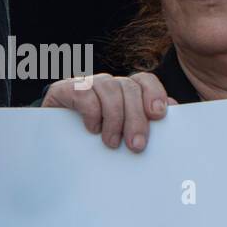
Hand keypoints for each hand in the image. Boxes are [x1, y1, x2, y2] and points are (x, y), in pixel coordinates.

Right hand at [41, 72, 175, 152]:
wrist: (53, 140)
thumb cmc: (96, 137)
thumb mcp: (123, 130)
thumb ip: (145, 120)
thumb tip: (173, 112)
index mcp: (127, 89)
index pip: (145, 81)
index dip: (154, 94)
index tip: (159, 115)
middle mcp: (110, 83)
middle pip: (130, 88)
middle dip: (136, 118)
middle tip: (137, 145)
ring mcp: (88, 84)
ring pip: (110, 89)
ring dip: (115, 118)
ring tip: (112, 142)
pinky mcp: (66, 89)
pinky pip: (85, 93)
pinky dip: (92, 112)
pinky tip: (92, 129)